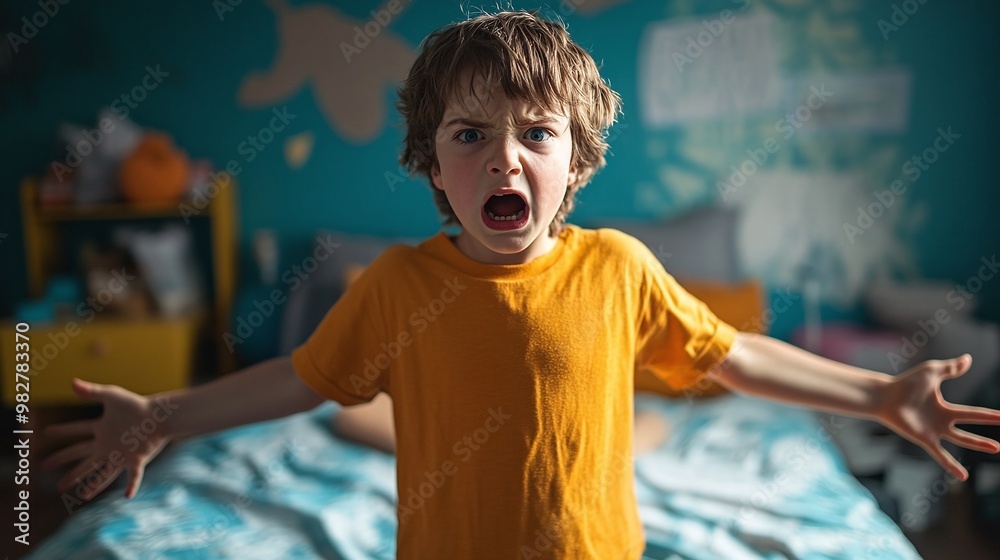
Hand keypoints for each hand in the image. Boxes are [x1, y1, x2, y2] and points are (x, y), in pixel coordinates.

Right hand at [41, 379, 170, 500]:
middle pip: (84, 458)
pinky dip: (132, 485)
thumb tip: (72, 382)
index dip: (62, 431)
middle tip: (49, 475)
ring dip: (93, 484)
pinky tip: (127, 496)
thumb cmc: (137, 405)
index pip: (77, 430)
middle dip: (68, 466)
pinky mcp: (137, 459)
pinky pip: (133, 475)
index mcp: (102, 429)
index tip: (45, 432)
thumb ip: (92, 391)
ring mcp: (122, 454)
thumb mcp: (112, 396)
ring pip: (103, 473)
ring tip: (81, 494)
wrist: (159, 414)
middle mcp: (109, 445)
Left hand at [879, 354, 999, 479]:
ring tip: (996, 448)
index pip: (974, 413)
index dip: (991, 416)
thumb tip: (968, 359)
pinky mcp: (924, 438)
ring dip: (978, 443)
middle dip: (987, 430)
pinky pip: (940, 455)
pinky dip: (951, 465)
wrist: (886, 395)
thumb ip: (950, 368)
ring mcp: (934, 431)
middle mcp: (942, 422)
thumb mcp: (932, 372)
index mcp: (945, 409)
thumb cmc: (905, 383)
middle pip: (970, 427)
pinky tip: (963, 476)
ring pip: (961, 440)